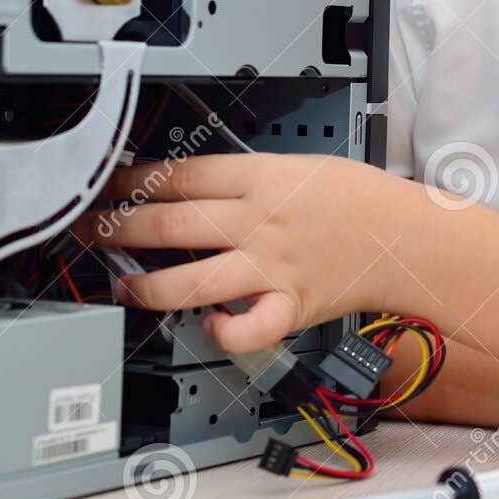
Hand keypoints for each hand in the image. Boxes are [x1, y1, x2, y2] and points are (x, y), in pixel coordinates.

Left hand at [70, 153, 413, 353]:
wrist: (406, 234)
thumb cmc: (359, 198)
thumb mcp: (299, 166)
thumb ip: (246, 179)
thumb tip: (192, 188)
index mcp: (261, 179)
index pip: (179, 175)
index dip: (131, 179)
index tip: (107, 185)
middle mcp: (259, 222)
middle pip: (169, 223)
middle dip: (119, 227)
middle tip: (92, 231)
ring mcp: (271, 267)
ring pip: (190, 281)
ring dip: (146, 287)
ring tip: (124, 288)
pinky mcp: (289, 305)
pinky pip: (246, 329)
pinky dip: (223, 332)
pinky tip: (210, 325)